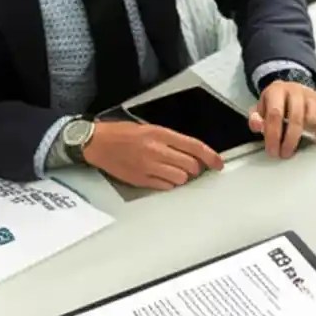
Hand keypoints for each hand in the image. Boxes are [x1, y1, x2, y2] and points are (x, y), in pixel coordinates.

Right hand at [82, 121, 223, 189]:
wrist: (96, 143)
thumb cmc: (122, 134)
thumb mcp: (149, 128)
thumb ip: (171, 140)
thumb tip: (193, 153)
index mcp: (160, 134)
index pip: (194, 146)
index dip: (211, 156)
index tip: (218, 163)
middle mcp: (156, 150)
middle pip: (191, 165)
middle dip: (194, 167)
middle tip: (188, 166)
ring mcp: (148, 166)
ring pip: (181, 178)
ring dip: (181, 176)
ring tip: (171, 170)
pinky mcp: (141, 179)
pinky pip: (166, 187)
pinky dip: (168, 183)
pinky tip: (160, 176)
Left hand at [248, 81, 315, 159]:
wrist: (291, 91)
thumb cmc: (276, 103)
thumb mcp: (261, 109)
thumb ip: (255, 118)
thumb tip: (257, 126)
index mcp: (277, 91)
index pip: (275, 114)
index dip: (273, 134)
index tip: (273, 150)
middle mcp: (296, 91)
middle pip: (295, 119)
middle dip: (290, 141)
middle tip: (285, 153)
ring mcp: (311, 96)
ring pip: (311, 120)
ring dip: (305, 136)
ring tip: (298, 143)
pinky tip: (312, 138)